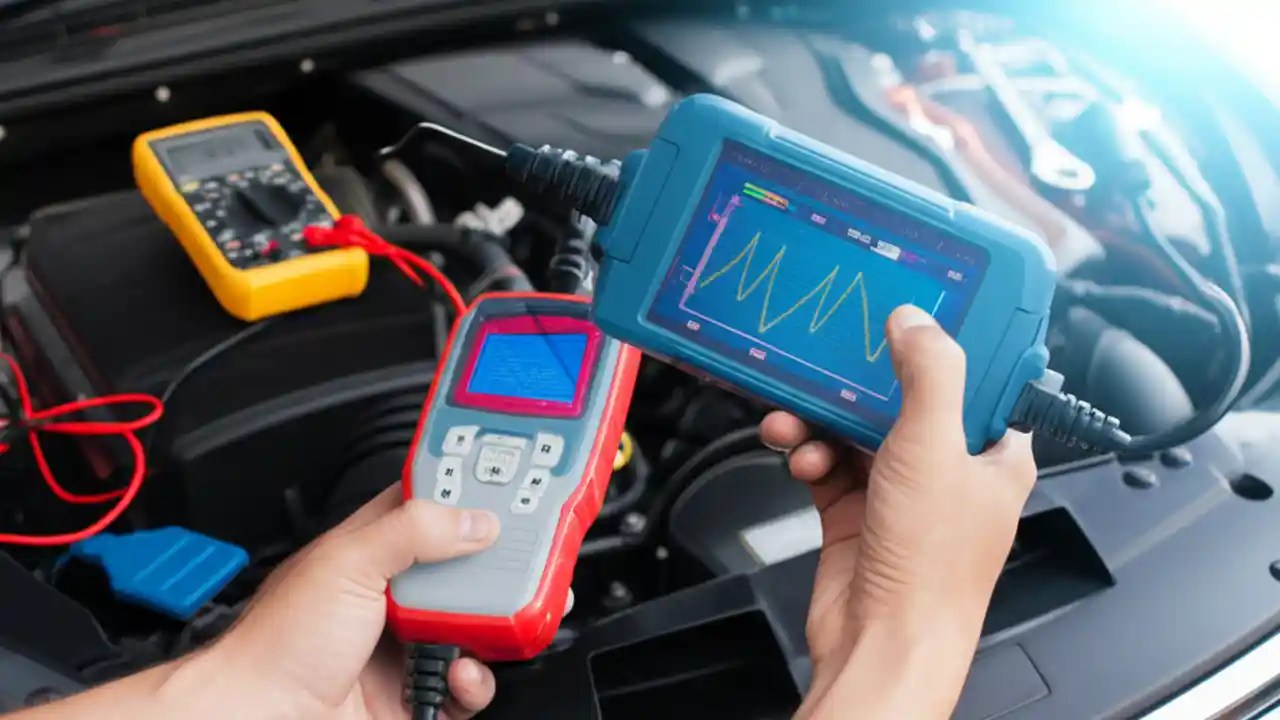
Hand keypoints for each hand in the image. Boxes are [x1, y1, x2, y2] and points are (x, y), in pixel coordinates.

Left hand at [168, 484, 502, 719]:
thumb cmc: (274, 646)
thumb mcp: (346, 564)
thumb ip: (413, 531)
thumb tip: (473, 520)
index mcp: (373, 549)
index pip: (432, 504)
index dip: (469, 493)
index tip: (511, 486)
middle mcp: (394, 594)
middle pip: (467, 568)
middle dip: (501, 567)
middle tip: (529, 562)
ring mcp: (408, 645)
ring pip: (477, 627)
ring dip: (494, 628)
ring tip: (492, 624)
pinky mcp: (418, 692)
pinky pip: (469, 683)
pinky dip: (475, 682)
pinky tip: (458, 674)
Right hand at [761, 305, 1036, 719]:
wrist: (880, 643)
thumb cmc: (930, 568)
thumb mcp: (933, 447)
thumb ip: (929, 374)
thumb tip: (916, 321)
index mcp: (994, 453)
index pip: (980, 378)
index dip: (948, 342)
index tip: (912, 310)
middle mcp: (951, 471)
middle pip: (906, 399)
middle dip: (860, 382)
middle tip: (833, 355)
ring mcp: (901, 493)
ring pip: (856, 430)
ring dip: (822, 420)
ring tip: (796, 419)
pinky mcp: (857, 513)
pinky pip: (828, 463)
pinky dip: (808, 454)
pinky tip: (799, 456)